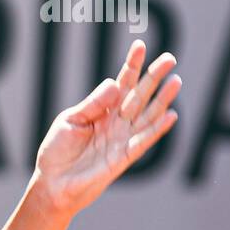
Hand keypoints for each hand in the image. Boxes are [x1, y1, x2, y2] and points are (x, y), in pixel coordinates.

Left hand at [35, 39, 181, 216]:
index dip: (131, 65)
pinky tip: (171, 115)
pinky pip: (144, 140)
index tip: (140, 46)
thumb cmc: (58, 151)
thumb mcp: (70, 121)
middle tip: (169, 58)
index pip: (121, 83)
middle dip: (154, 77)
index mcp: (101, 109)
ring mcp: (122, 138)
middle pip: (139, 95)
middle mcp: (116, 121)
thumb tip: (114, 83)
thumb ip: (93, 104)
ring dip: (162, 100)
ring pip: (147, 115)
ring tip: (176, 82)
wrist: (53, 183)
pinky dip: (157, 128)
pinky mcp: (124, 156)